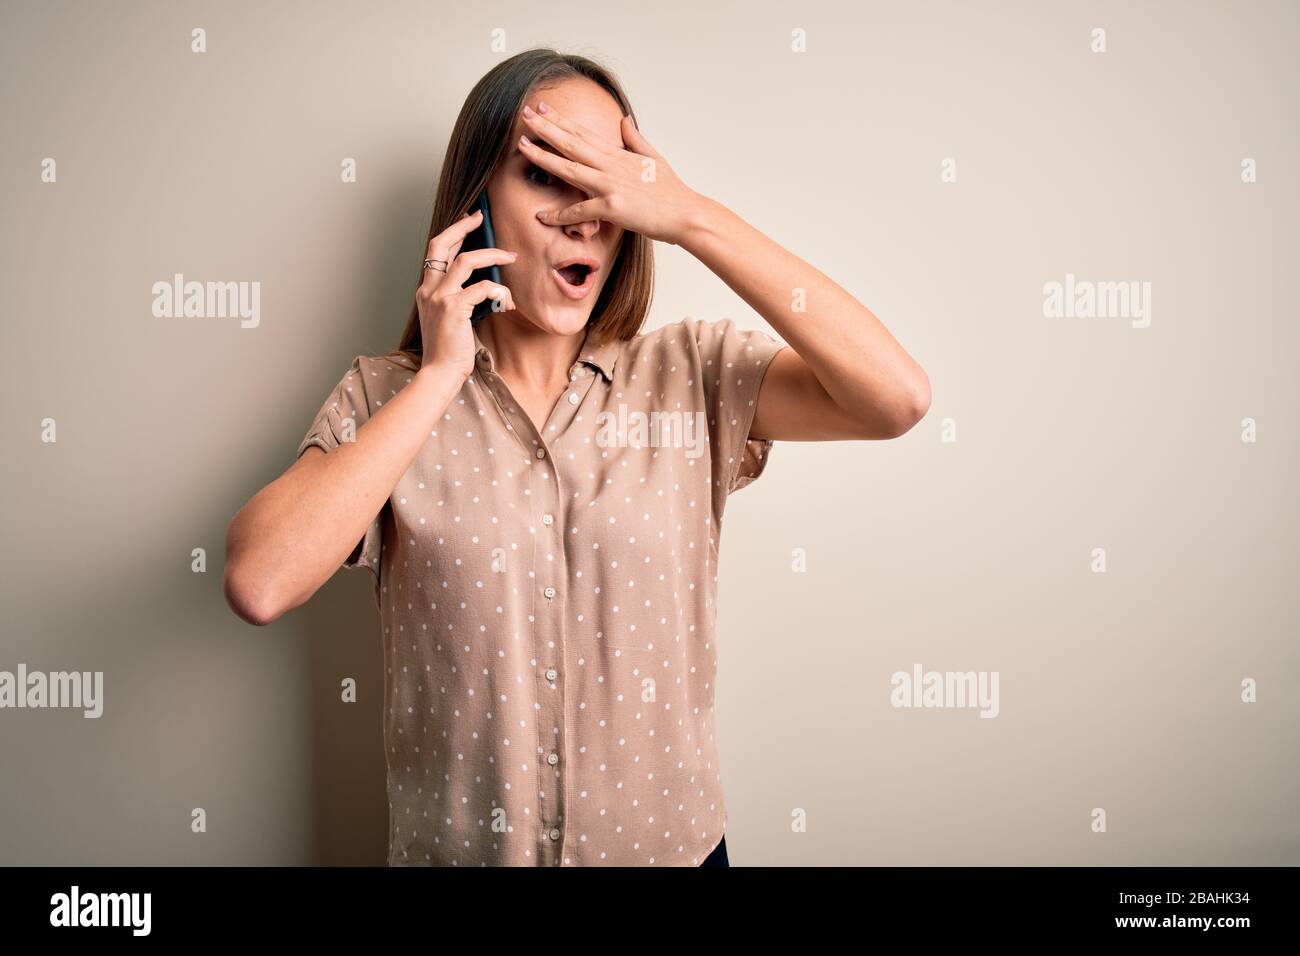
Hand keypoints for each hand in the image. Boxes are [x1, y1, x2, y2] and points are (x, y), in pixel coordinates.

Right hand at [415, 209, 516, 381]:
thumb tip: (487, 284)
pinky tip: (508, 301)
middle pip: (442, 243)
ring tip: (510, 257)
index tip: (468, 221)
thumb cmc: (449, 350)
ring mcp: (439, 297)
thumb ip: (461, 298)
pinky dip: (499, 290)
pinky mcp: (453, 308)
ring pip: (466, 261)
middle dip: (463, 227)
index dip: (452, 231)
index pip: (436, 250)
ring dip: (492, 255)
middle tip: (481, 218)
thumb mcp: (451, 318)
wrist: (440, 373)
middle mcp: (429, 289)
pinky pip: (481, 288)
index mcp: (426, 290)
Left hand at [519, 101, 702, 245]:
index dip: (561, 121)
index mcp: (619, 154)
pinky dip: (560, 215)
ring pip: (570, 169)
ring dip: (544, 156)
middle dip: (546, 128)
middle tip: (525, 114)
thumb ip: (635, 139)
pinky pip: (581, 211)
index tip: (543, 109)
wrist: (686, 214)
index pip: (583, 133)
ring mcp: (611, 185)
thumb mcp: (653, 157)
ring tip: (523, 145)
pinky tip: (542, 216)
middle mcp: (611, 165)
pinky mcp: (613, 207)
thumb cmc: (671, 190)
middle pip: (572, 143)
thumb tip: (624, 120)